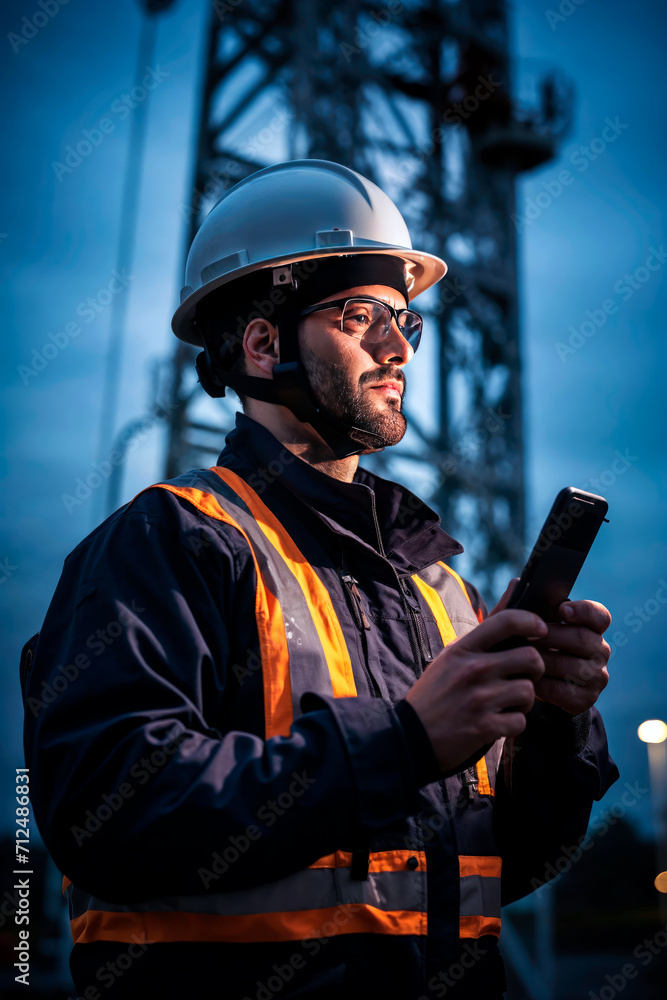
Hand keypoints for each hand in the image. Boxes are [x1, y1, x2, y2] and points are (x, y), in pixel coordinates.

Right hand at [405, 596, 546, 773]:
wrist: (410, 736)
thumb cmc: (435, 692)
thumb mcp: (453, 656)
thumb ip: (488, 628)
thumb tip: (516, 584)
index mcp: (463, 649)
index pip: (507, 621)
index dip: (532, 622)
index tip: (540, 630)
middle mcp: (473, 670)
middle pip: (531, 658)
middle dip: (534, 669)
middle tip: (523, 676)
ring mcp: (479, 699)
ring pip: (528, 691)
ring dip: (523, 700)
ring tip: (506, 703)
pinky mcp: (485, 727)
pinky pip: (520, 721)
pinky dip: (513, 724)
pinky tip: (497, 722)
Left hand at [528, 598, 610, 714]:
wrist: (530, 685)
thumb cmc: (528, 647)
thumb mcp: (522, 627)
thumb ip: (520, 606)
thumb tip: (517, 584)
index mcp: (591, 627)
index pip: (599, 615)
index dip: (584, 611)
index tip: (561, 610)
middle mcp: (600, 650)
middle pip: (583, 638)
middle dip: (550, 636)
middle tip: (525, 636)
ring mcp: (597, 676)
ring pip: (571, 666)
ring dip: (543, 661)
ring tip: (520, 657)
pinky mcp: (587, 699)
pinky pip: (563, 690)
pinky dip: (542, 685)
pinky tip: (527, 679)